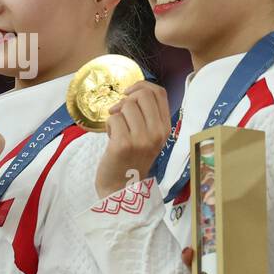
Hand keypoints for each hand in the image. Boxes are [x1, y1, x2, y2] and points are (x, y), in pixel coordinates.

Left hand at [96, 80, 172, 199]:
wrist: (122, 188)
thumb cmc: (131, 159)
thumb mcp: (148, 136)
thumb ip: (146, 115)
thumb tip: (132, 91)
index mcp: (165, 128)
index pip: (159, 92)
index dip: (141, 85)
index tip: (128, 93)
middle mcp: (158, 132)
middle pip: (142, 94)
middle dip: (125, 100)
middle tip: (119, 114)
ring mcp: (142, 139)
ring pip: (126, 105)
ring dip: (116, 115)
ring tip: (117, 132)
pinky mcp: (124, 144)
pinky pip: (113, 119)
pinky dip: (108, 126)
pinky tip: (111, 139)